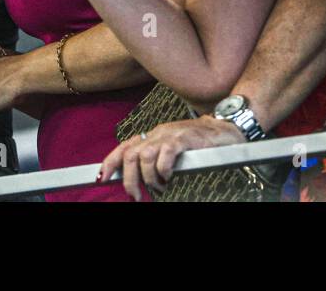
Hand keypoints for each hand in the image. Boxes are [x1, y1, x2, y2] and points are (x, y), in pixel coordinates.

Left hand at [97, 116, 243, 200]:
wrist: (223, 130)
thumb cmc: (197, 143)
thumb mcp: (170, 149)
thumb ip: (154, 160)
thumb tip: (138, 180)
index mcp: (152, 137)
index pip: (124, 147)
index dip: (110, 162)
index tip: (101, 178)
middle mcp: (158, 134)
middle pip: (131, 154)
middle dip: (129, 179)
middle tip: (136, 196)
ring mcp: (170, 135)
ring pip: (145, 155)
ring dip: (148, 177)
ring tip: (158, 188)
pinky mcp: (185, 139)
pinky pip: (166, 153)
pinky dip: (163, 169)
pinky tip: (169, 176)